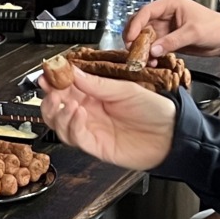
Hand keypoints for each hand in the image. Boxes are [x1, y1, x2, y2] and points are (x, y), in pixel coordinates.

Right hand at [39, 63, 177, 169]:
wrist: (172, 135)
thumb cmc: (154, 110)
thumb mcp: (125, 90)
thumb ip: (96, 84)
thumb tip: (72, 71)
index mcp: (96, 95)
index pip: (67, 88)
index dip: (55, 81)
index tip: (47, 74)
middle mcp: (90, 113)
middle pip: (56, 108)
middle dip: (49, 98)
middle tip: (51, 90)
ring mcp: (91, 130)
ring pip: (60, 125)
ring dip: (57, 113)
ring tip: (66, 102)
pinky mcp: (95, 146)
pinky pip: (75, 137)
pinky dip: (72, 125)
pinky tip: (77, 113)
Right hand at [125, 0, 219, 62]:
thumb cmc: (215, 28)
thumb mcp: (193, 33)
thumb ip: (172, 41)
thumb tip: (153, 50)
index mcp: (171, 4)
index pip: (146, 11)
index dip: (135, 24)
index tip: (129, 38)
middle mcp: (165, 14)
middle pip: (141, 24)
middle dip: (135, 38)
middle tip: (131, 50)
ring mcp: (165, 27)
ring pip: (145, 37)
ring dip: (142, 49)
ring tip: (142, 60)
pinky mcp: (167, 39)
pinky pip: (153, 47)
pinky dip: (150, 55)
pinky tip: (152, 62)